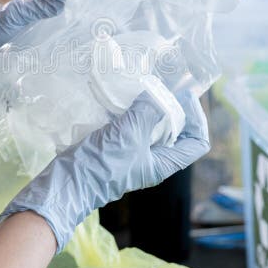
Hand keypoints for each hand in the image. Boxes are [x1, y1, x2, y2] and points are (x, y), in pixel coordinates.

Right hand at [0, 89, 208, 251]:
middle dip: (173, 108)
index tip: (185, 95)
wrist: (68, 181)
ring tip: (144, 88)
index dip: (198, 118)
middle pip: (177, 132)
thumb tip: (157, 95)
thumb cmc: (104, 162)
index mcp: (164, 163)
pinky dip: (131, 112)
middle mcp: (153, 160)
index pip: (197, 142)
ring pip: (152, 128)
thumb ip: (148, 110)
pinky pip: (132, 127)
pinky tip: (122, 99)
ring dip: (150, 108)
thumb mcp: (130, 132)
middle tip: (163, 86)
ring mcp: (134, 155)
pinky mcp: (117, 148)